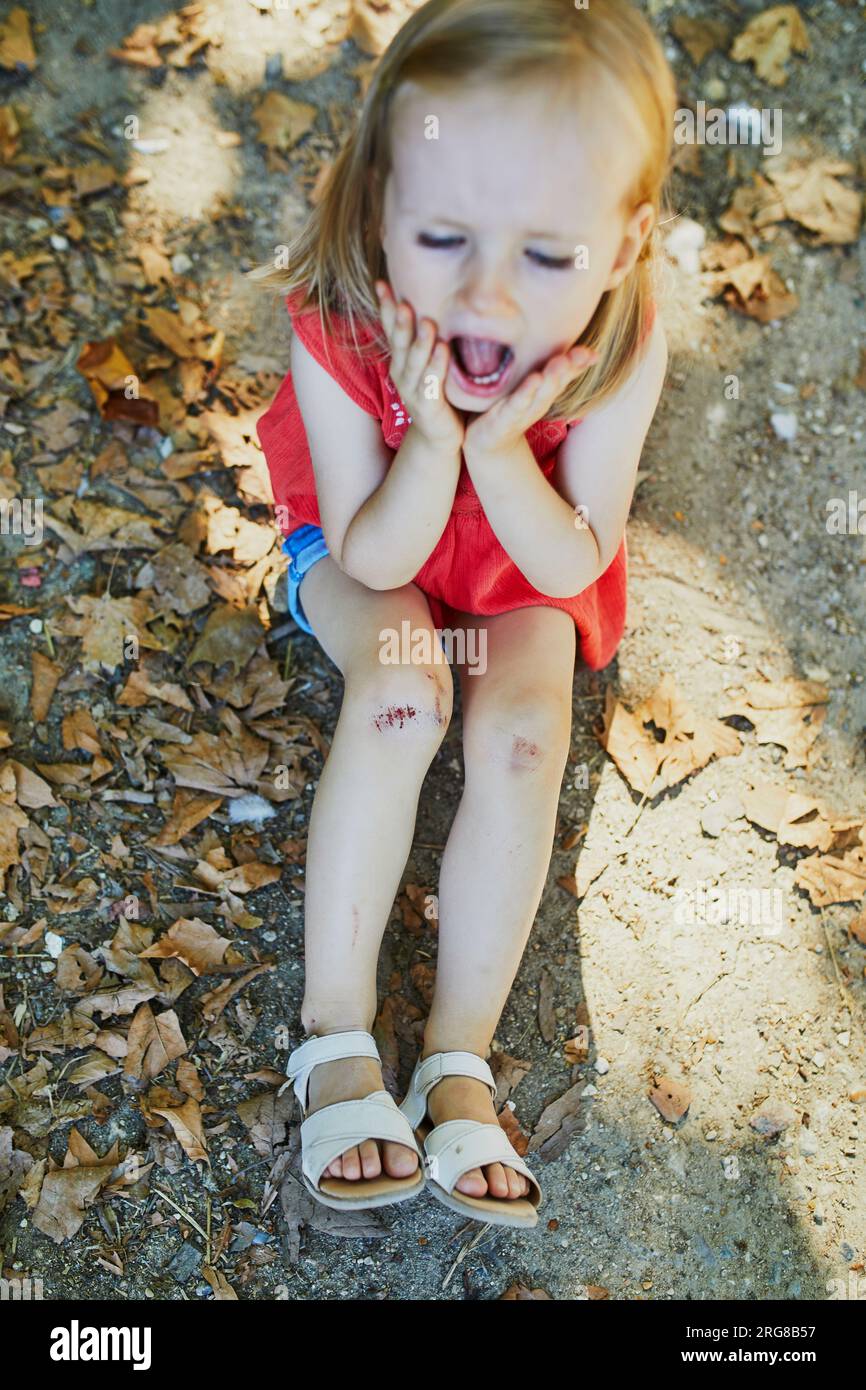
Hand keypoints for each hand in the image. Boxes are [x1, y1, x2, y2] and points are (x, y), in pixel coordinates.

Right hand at [374, 280, 464, 452]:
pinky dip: (438, 366)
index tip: (381, 284)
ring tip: (426, 322)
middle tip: (403, 301)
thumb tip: (425, 303)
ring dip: (420, 342)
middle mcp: (402, 375)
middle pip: (399, 344)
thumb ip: (425, 339)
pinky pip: (433, 384)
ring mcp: (413, 392)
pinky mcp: (429, 407)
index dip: (386, 308)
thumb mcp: (426, 363)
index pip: (391, 330)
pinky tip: (444, 350)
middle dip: (400, 322)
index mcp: (400, 362)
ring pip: (415, 363)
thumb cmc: (437, 394)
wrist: (440, 437)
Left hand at [462, 344, 598, 461]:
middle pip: (557, 383)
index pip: (567, 374)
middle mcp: (539, 402)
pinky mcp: (503, 420)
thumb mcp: (530, 387)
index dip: (580, 363)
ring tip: (561, 363)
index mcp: (546, 392)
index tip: (593, 352)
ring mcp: (522, 413)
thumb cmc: (509, 407)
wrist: (489, 443)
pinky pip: (515, 405)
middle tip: (581, 353)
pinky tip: (534, 379)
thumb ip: (543, 367)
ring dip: (552, 379)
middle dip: (570, 367)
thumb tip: (564, 341)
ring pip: (540, 395)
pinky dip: (526, 393)